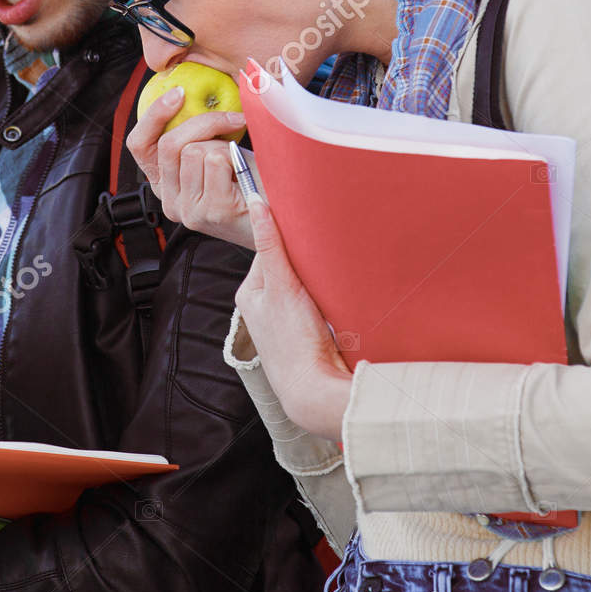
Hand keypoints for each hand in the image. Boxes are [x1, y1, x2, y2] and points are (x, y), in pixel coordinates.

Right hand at [127, 86, 254, 248]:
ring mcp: (189, 210)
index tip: (179, 93)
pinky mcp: (211, 211)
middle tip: (233, 120)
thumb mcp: (213, 154)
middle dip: (204, 123)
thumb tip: (184, 94)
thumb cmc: (250, 180)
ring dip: (222, 147)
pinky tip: (245, 175)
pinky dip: (234, 158)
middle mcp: (170, 202)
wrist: (284, 214)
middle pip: (169, 143)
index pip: (139, 145)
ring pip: (194, 150)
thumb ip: (192, 137)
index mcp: (165, 186)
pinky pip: (214, 160)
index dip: (154, 116)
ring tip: (238, 165)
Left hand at [234, 193, 352, 439]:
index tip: (309, 226)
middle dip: (308, 258)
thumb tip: (257, 202)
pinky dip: (330, 296)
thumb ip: (271, 245)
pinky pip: (321, 301)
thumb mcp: (281, 285)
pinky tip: (339, 296)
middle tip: (325, 252)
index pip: (270, 249)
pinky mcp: (310, 331)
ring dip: (322, 277)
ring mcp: (288, 320)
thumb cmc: (293, 342)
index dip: (290, 237)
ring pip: (307, 283)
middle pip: (290, 265)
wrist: (317, 389)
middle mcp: (266, 306)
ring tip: (332, 276)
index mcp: (250, 293)